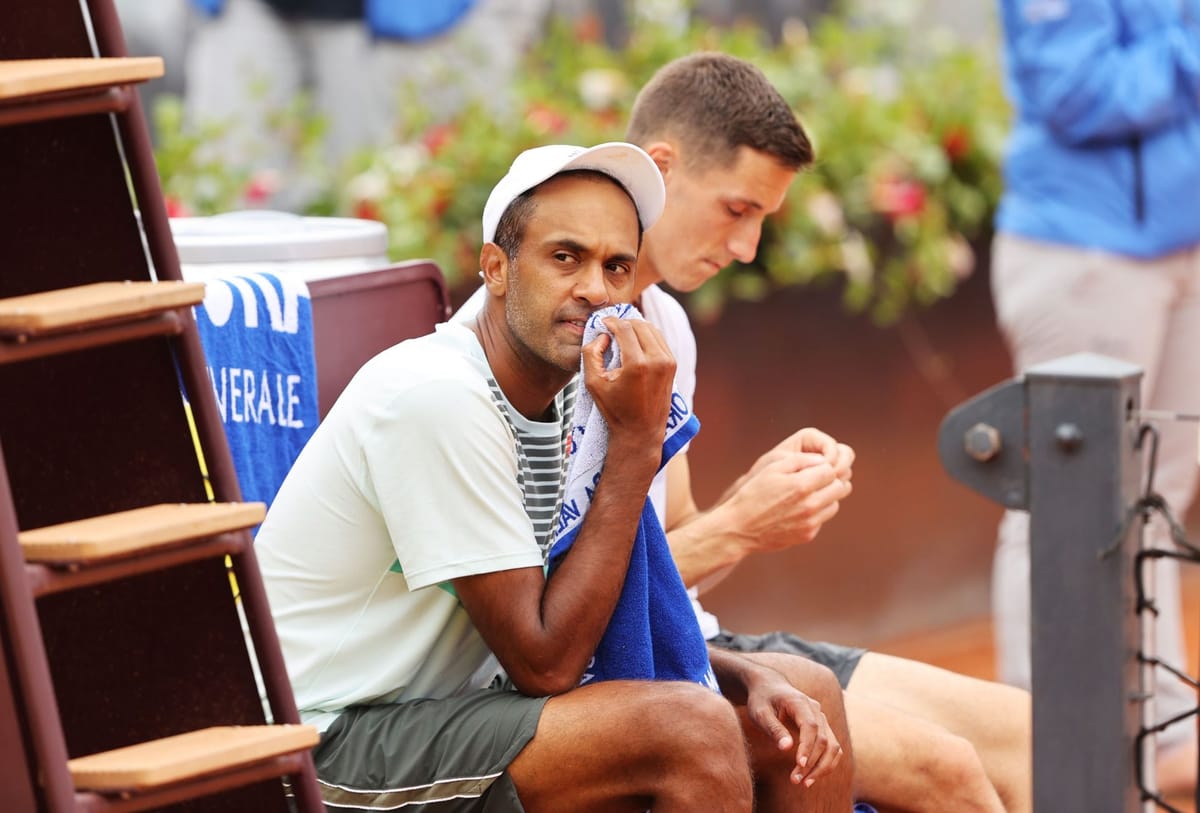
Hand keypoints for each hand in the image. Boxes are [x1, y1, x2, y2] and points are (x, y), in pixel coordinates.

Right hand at [582, 317, 675, 449]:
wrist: (641, 431)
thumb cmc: (614, 410)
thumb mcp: (593, 383)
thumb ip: (591, 353)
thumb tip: (603, 335)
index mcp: (637, 364)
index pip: (625, 328)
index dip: (612, 321)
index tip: (603, 322)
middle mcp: (657, 360)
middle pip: (639, 325)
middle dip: (624, 322)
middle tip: (611, 328)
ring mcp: (668, 361)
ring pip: (651, 329)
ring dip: (636, 327)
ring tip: (622, 334)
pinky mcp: (673, 364)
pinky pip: (659, 339)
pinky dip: (647, 336)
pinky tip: (635, 342)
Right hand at [717, 429, 853, 554]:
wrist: (740, 528)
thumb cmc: (753, 493)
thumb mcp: (771, 468)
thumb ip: (799, 460)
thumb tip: (822, 460)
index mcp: (801, 485)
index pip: (831, 470)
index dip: (823, 466)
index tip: (813, 468)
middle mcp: (810, 505)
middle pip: (840, 487)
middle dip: (831, 480)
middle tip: (817, 478)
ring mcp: (810, 522)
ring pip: (835, 504)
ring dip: (827, 497)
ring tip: (808, 494)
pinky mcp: (808, 535)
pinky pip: (823, 519)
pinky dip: (816, 512)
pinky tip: (798, 509)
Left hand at [743, 664, 843, 787]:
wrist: (769, 687)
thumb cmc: (761, 700)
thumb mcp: (760, 713)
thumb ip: (773, 728)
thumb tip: (786, 748)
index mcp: (800, 702)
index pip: (810, 726)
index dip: (807, 747)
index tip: (798, 765)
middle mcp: (816, 710)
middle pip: (824, 739)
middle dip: (812, 763)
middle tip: (795, 781)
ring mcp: (822, 718)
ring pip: (833, 746)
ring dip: (822, 767)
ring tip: (805, 783)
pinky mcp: (823, 728)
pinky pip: (833, 748)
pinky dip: (826, 763)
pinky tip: (812, 776)